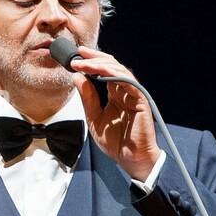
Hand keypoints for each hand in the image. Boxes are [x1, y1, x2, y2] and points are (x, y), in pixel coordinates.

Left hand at [68, 44, 161, 181]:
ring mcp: (133, 93)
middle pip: (111, 66)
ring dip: (100, 64)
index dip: (91, 62)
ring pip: (119, 69)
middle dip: (93, 58)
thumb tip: (77, 78)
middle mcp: (124, 91)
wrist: (130, 159)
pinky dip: (113, 74)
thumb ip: (87, 98)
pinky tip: (99, 71)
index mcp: (115, 94)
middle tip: (77, 56)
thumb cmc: (115, 142)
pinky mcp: (140, 99)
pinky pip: (128, 81)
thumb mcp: (93, 118)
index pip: (104, 72)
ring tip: (83, 63)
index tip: (75, 57)